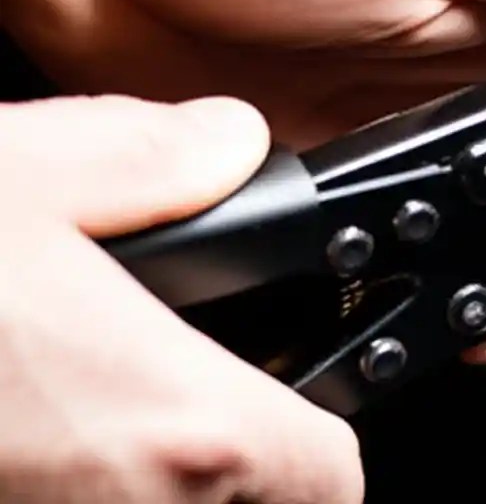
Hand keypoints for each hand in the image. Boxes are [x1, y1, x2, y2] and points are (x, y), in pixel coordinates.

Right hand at [0, 94, 361, 502]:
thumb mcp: (25, 173)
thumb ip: (153, 158)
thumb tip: (225, 142)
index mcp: (182, 422)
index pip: (330, 477)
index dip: (325, 441)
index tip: (302, 402)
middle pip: (257, 503)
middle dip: (244, 461)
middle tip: (191, 391)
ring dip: (158, 475)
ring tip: (104, 401)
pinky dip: (82, 481)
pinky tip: (35, 420)